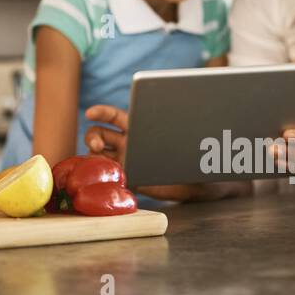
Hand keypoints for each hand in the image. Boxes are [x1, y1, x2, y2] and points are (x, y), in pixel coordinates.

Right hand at [85, 105, 248, 202]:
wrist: (203, 182)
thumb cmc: (197, 155)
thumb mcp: (187, 138)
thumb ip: (176, 129)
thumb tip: (176, 116)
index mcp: (139, 126)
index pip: (114, 116)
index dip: (101, 112)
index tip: (91, 113)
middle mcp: (129, 142)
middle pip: (99, 134)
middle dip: (93, 136)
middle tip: (97, 146)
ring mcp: (127, 161)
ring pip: (99, 154)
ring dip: (92, 156)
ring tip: (98, 162)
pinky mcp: (130, 179)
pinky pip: (108, 176)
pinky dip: (99, 175)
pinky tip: (100, 178)